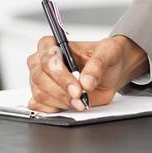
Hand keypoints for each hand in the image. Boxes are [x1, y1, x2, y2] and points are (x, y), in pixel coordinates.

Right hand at [26, 35, 148, 111]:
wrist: (112, 72)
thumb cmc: (106, 56)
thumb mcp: (109, 52)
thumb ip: (98, 64)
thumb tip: (86, 81)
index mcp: (55, 44)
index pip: (46, 56)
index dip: (59, 73)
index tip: (77, 87)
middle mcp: (43, 62)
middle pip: (40, 77)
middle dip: (61, 91)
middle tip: (80, 97)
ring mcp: (41, 80)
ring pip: (39, 93)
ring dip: (61, 101)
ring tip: (80, 102)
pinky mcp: (43, 96)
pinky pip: (39, 105)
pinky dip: (55, 108)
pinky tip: (69, 105)